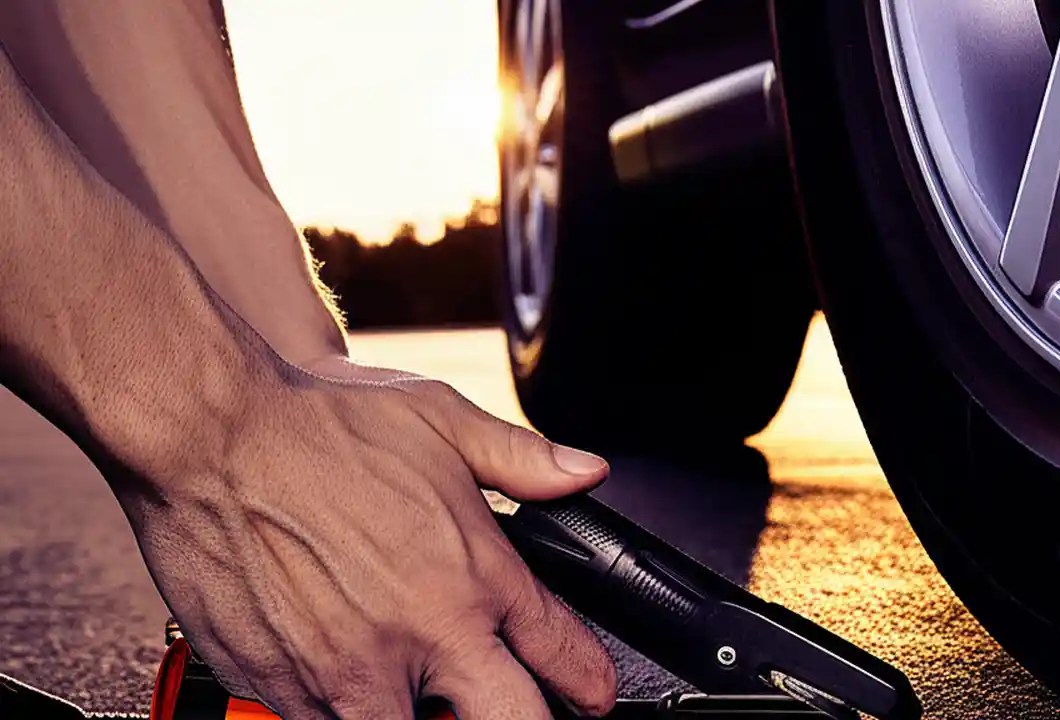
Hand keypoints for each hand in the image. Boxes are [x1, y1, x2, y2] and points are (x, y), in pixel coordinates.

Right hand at [112, 356, 616, 718]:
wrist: (208, 436)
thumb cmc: (318, 425)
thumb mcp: (442, 418)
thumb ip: (522, 458)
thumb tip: (583, 471)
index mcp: (474, 576)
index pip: (563, 657)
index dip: (589, 683)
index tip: (588, 691)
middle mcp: (423, 636)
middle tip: (518, 707)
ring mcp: (351, 674)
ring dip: (425, 716)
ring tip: (418, 684)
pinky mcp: (285, 691)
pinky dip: (348, 709)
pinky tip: (347, 669)